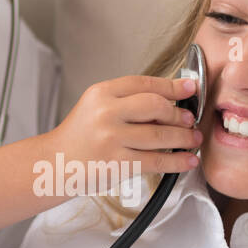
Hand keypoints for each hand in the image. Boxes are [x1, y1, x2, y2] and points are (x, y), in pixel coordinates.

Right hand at [47, 75, 201, 188]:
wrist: (55, 163)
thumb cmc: (79, 136)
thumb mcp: (96, 106)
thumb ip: (127, 100)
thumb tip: (169, 100)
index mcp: (101, 93)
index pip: (144, 83)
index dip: (172, 86)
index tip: (190, 88)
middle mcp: (105, 112)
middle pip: (155, 106)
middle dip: (179, 114)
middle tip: (189, 120)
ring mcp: (111, 138)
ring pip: (160, 135)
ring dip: (183, 138)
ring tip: (192, 140)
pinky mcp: (117, 163)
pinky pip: (156, 161)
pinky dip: (177, 162)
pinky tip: (187, 161)